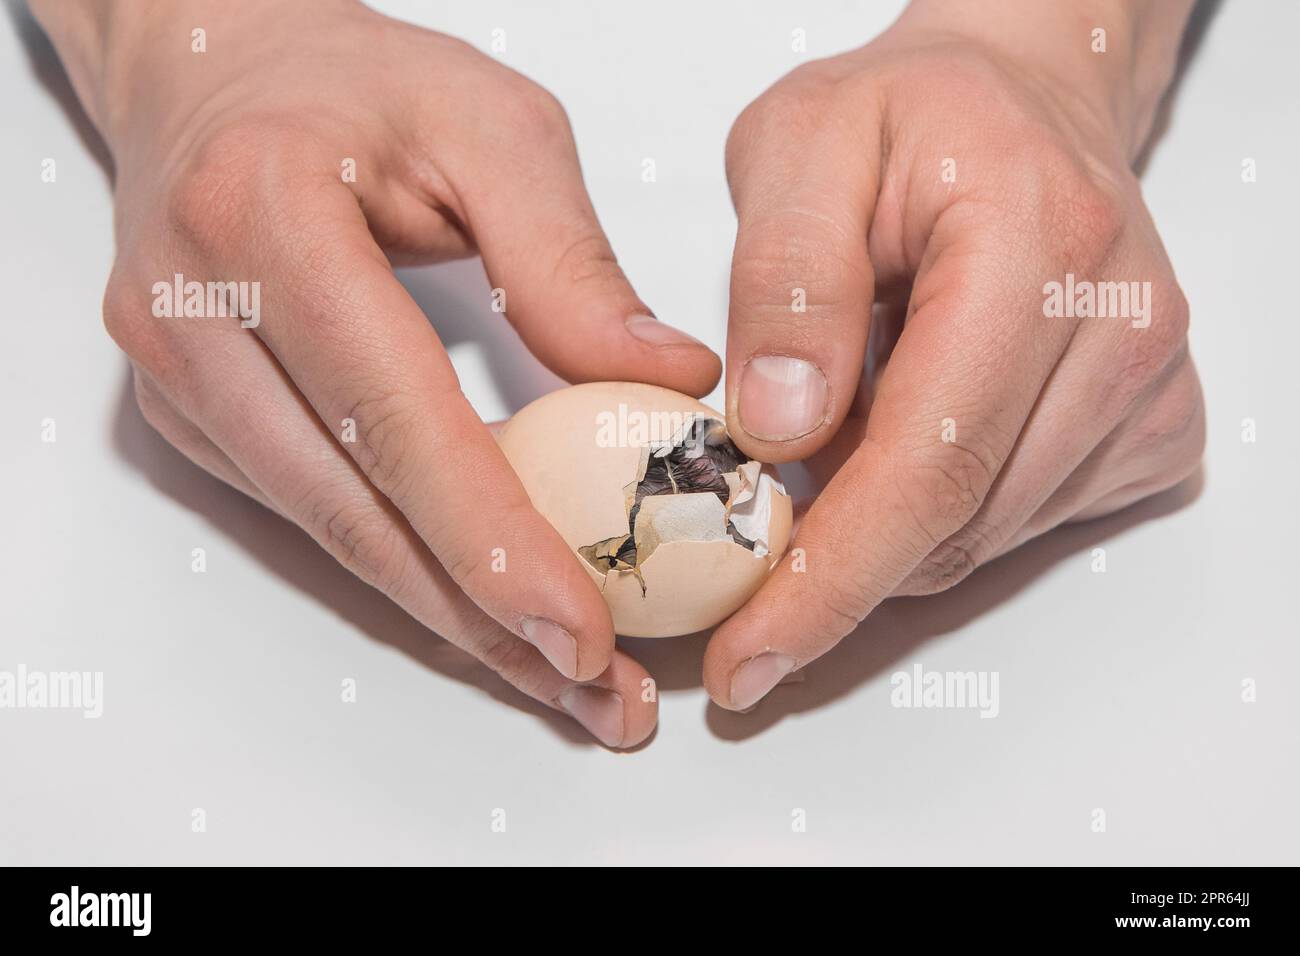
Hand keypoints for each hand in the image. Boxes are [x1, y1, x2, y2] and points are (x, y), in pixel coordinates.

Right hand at [34, 0, 721, 745]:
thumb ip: (571, 259)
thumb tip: (664, 381)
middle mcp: (195, 312)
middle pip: (355, 509)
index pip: (393, 413)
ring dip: (451, 619)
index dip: (490, 536)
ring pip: (330, 536)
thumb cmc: (354, 85)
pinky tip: (485, 610)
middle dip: (481, 619)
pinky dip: (408, 572)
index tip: (578, 627)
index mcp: (265, 217)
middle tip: (593, 690)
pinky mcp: (192, 414)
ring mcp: (180, 376)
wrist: (214, 71)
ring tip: (560, 678)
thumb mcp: (492, 126)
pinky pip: (314, 518)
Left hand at [706, 0, 1203, 708]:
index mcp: (1036, 247)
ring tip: (841, 416)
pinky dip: (937, 510)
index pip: (928, 464)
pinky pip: (1017, 525)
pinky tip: (912, 423)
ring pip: (980, 539)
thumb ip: (787, 280)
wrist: (1020, 106)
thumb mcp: (801, 147)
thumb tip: (781, 424)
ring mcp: (1148, 388)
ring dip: (881, 522)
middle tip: (743, 526)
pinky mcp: (1150, 428)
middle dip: (832, 560)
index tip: (748, 657)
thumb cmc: (910, 117)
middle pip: (955, 524)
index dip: (828, 580)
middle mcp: (1121, 328)